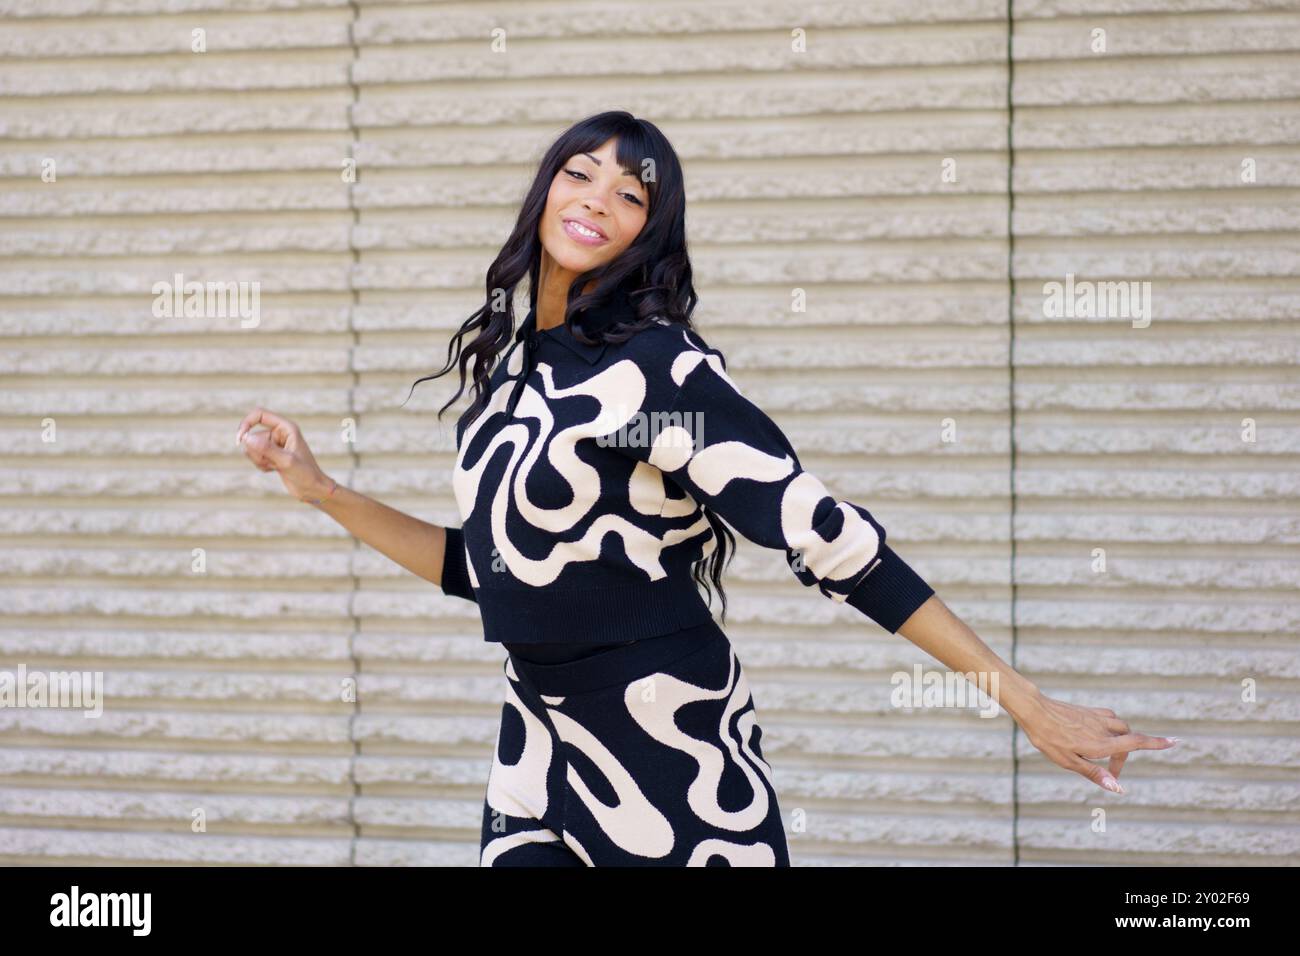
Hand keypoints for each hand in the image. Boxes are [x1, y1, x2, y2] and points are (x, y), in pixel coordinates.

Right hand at [235, 407, 332, 501]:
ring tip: (276, 467)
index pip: (260, 414)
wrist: (312, 489)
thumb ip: (266, 449)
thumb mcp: (286, 461)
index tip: (240, 440)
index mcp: (287, 427)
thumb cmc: (306, 474)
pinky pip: (255, 457)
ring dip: (259, 460)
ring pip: (252, 447)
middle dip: (257, 452)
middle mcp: (280, 433)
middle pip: (253, 436)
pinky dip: (262, 465)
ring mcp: (275, 444)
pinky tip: (275, 470)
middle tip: (272, 463)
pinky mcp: (271, 454)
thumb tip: (246, 437)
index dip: (246, 424)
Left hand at [1013, 692, 1177, 794]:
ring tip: (1106, 754)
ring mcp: (1096, 717)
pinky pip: (1109, 717)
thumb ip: (1095, 774)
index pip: (1136, 743)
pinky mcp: (1088, 710)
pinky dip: (1112, 726)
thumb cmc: (1049, 739)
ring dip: (1122, 739)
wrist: (1034, 711)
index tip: (1176, 741)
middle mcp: (1103, 729)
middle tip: (1111, 772)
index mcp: (1101, 744)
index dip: (1157, 743)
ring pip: (1121, 725)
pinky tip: (1100, 732)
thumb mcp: (1069, 762)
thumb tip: (1119, 788)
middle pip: (1129, 738)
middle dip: (1126, 755)